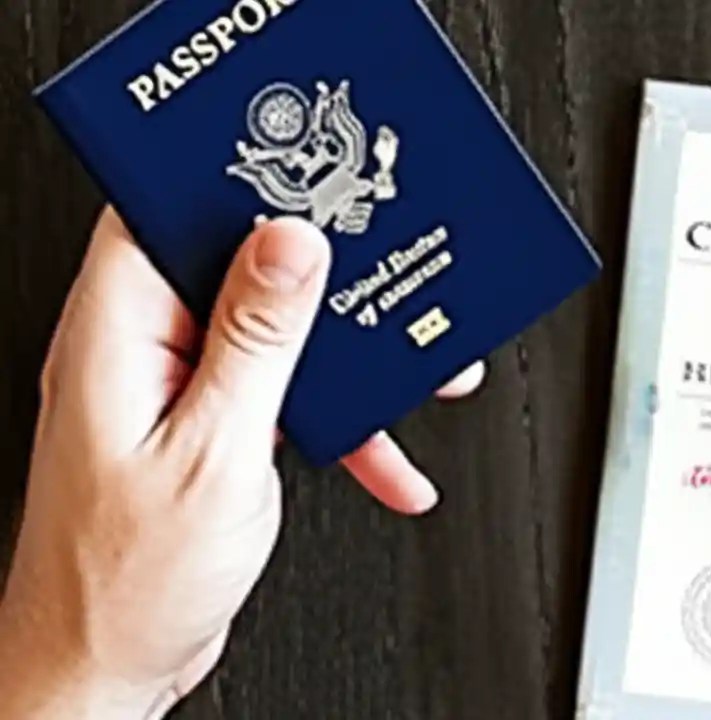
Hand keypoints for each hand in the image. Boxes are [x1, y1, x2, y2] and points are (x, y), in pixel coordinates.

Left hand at [0, 209, 480, 717]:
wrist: (106, 668)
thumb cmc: (127, 582)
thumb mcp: (215, 449)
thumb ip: (257, 339)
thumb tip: (290, 244)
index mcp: (118, 334)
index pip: (164, 209)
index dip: (235, 175)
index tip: (308, 172)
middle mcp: (140, 350)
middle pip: (237, 266)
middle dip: (324, 274)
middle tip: (385, 270)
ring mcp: (173, 390)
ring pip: (274, 334)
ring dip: (344, 357)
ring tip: (412, 370)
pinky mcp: (205, 428)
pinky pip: (282, 396)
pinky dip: (336, 422)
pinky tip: (381, 456)